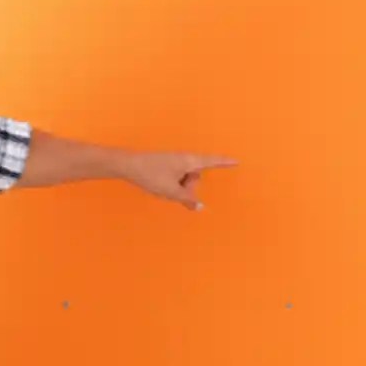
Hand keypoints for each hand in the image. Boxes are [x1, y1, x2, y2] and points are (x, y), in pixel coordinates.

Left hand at [121, 152, 237, 210]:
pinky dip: (173, 186)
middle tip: (174, 194)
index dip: (224, 163)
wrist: (128, 165)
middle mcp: (184, 159)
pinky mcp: (166, 165)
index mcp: (189, 161)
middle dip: (189, 189)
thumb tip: (199, 207)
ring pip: (185, 180)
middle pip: (196, 177)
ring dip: (179, 188)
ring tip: (163, 190)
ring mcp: (175, 162)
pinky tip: (160, 188)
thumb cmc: (152, 175)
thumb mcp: (171, 191)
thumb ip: (187, 199)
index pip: (212, 162)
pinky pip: (176, 179)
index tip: (236, 161)